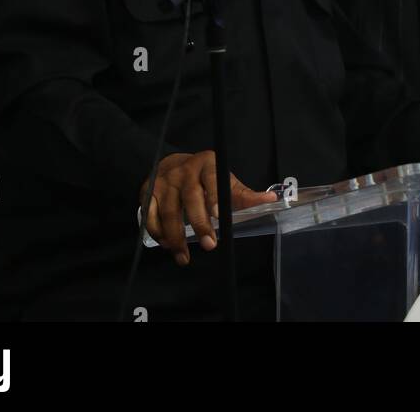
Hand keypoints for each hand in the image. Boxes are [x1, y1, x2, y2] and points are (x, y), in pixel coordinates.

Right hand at [141, 151, 273, 266]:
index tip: (218, 215)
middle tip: (209, 245)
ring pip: (169, 209)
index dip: (214, 196)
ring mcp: (164, 181)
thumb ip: (244, 194)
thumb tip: (271, 199)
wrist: (171, 163)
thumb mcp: (226, 181)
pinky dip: (157, 231)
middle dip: (199, 223)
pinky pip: (149, 214)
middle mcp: (184, 171)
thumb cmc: (205, 177)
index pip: (212, 179)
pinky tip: (167, 244)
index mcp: (207, 165)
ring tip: (184, 256)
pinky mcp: (148, 191)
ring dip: (175, 236)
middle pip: (190, 197)